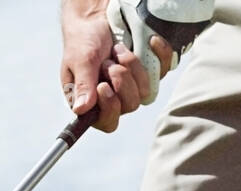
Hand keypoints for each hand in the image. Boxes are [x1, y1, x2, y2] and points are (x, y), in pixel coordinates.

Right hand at [60, 4, 173, 132]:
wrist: (97, 18)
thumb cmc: (83, 41)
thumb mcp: (79, 61)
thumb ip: (82, 85)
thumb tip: (81, 110)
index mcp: (93, 104)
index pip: (108, 122)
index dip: (110, 108)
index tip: (103, 86)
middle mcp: (115, 99)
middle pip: (130, 105)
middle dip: (120, 80)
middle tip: (108, 63)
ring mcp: (133, 86)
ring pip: (145, 90)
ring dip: (132, 66)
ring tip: (117, 51)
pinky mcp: (148, 72)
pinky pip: (162, 70)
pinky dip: (158, 54)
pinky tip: (149, 42)